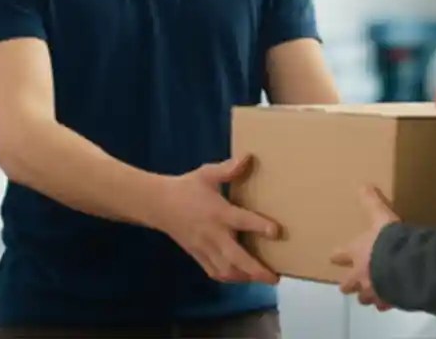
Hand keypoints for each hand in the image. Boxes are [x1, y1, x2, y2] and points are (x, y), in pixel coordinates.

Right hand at [150, 154, 281, 284]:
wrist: (159, 204)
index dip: (260, 227)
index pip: (242, 221)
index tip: (277, 232)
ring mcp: (204, 247)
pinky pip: (214, 272)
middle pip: (236, 257)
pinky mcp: (197, 255)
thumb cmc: (187, 187)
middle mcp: (213, 234)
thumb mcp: (207, 174)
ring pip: (226, 270)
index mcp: (219, 212)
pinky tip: (240, 278)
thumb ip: (228, 169)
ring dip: (245, 277)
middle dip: (256, 270)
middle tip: (274, 278)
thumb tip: (248, 156)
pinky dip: (229, 278)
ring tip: (261, 278)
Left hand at [330, 185, 400, 310]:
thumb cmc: (388, 239)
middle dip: (347, 285)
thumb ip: (371, 202)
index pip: (340, 255)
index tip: (333, 258)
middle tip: (347, 285)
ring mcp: (373, 290)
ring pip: (364, 298)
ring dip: (366, 296)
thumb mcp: (379, 216)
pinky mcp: (388, 300)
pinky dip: (386, 302)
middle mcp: (360, 275)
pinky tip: (391, 300)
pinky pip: (385, 304)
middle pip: (347, 285)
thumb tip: (362, 184)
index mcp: (356, 253)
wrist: (404, 264)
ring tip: (372, 295)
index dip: (337, 256)